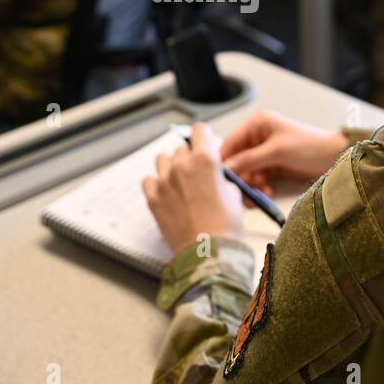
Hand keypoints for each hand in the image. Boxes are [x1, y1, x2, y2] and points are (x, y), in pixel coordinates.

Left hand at [141, 122, 244, 254]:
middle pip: (181, 148)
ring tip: (179, 183)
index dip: (204, 137)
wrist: (208, 253)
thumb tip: (215, 175)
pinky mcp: (152, 197)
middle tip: (197, 175)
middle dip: (189, 158)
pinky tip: (166, 194)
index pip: (199, 131)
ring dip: (171, 167)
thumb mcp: (234, 195)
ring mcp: (164, 181)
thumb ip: (221, 177)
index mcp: (205, 159)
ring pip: (162, 159)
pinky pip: (148, 180)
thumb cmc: (226, 226)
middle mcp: (182, 165)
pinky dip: (156, 184)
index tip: (204, 143)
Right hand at [220, 110, 349, 196]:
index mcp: (256, 124)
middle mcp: (257, 137)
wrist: (334, 159)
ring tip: (262, 191)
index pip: (229, 143)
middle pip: (235, 160)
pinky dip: (259, 187)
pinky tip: (267, 191)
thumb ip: (249, 159)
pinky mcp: (271, 166)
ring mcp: (263, 153)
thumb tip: (225, 168)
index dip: (223, 161)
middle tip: (245, 190)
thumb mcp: (277, 151)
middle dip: (240, 176)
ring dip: (251, 184)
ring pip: (245, 172)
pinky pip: (256, 179)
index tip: (220, 179)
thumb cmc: (310, 146)